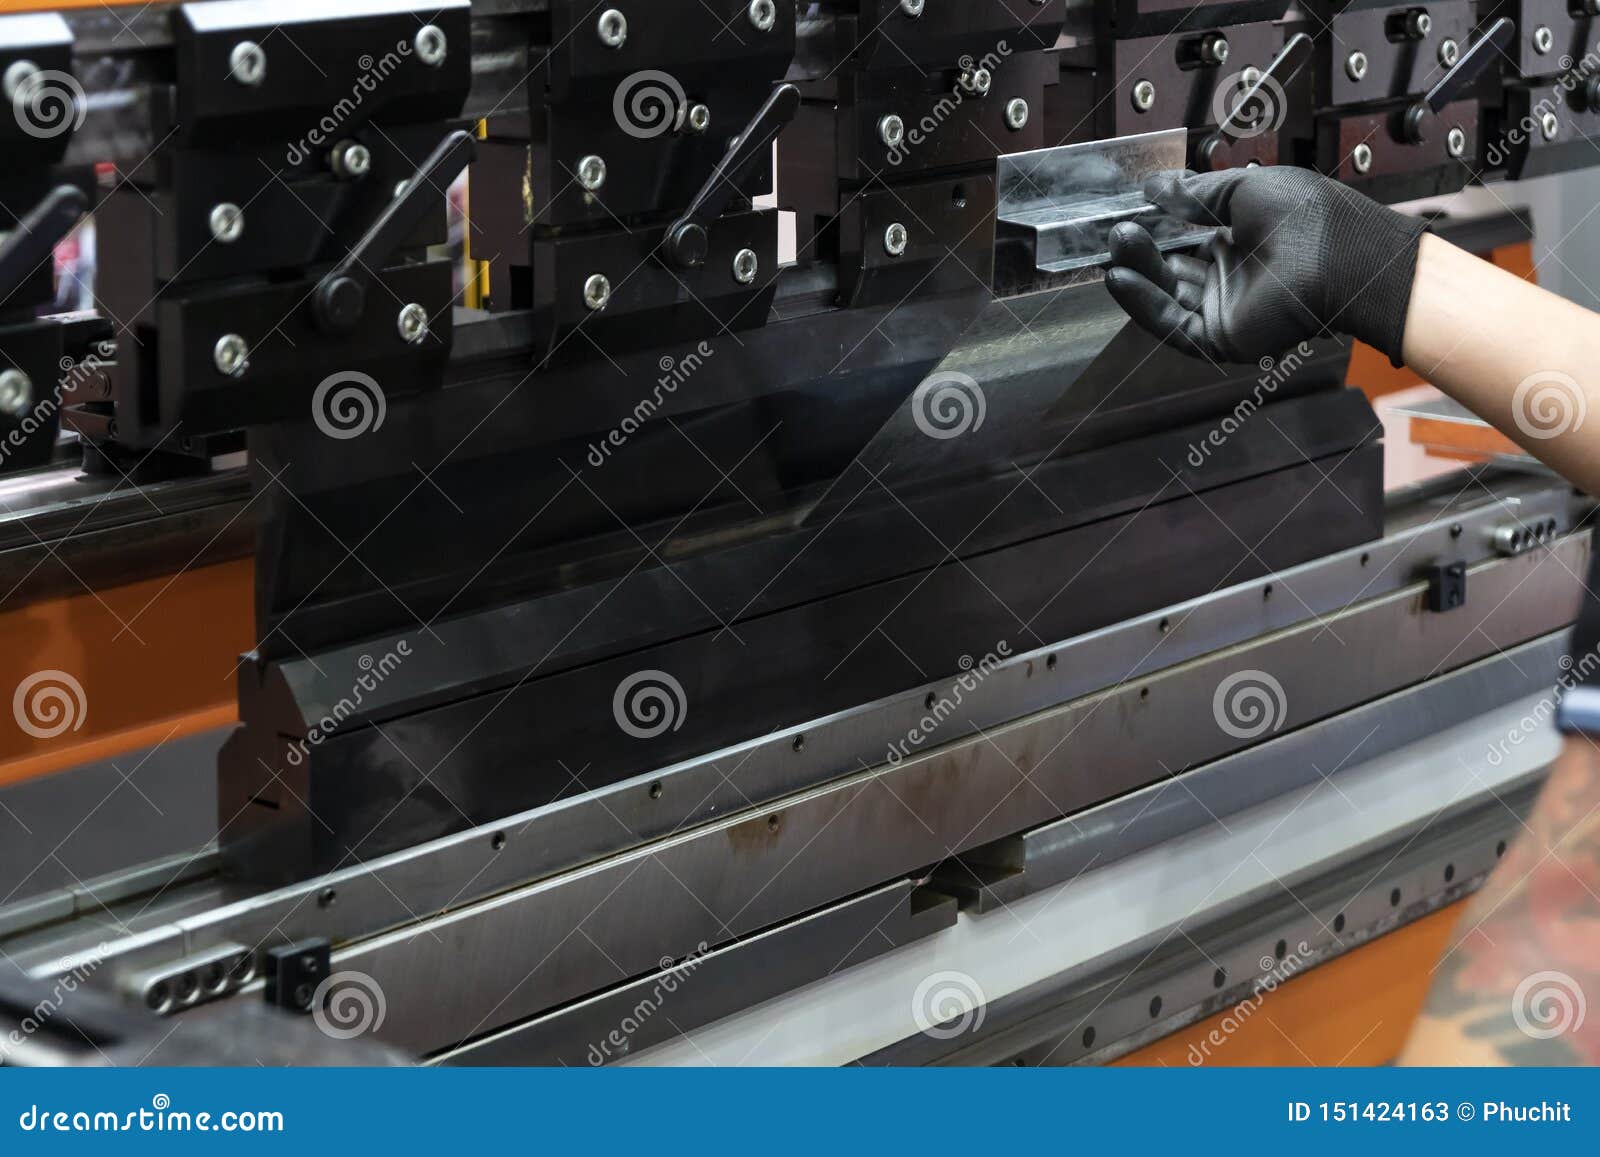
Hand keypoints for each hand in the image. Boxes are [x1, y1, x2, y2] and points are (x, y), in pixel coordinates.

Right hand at [1104, 166, 1427, 365]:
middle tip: (1116, 229)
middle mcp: (1231, 279)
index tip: (1127, 213)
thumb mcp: (1244, 189)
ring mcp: (1225, 310)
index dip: (1155, 228)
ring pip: (1167, 296)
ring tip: (1116, 244)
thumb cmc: (1311, 217)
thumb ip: (1194, 192)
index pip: (1185, 240)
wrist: (1341, 257)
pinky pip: (1172, 324)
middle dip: (1142, 249)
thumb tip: (1154, 186)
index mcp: (1241, 243)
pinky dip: (1143, 303)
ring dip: (1139, 271)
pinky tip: (1121, 277)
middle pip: (1171, 269)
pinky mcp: (1221, 337)